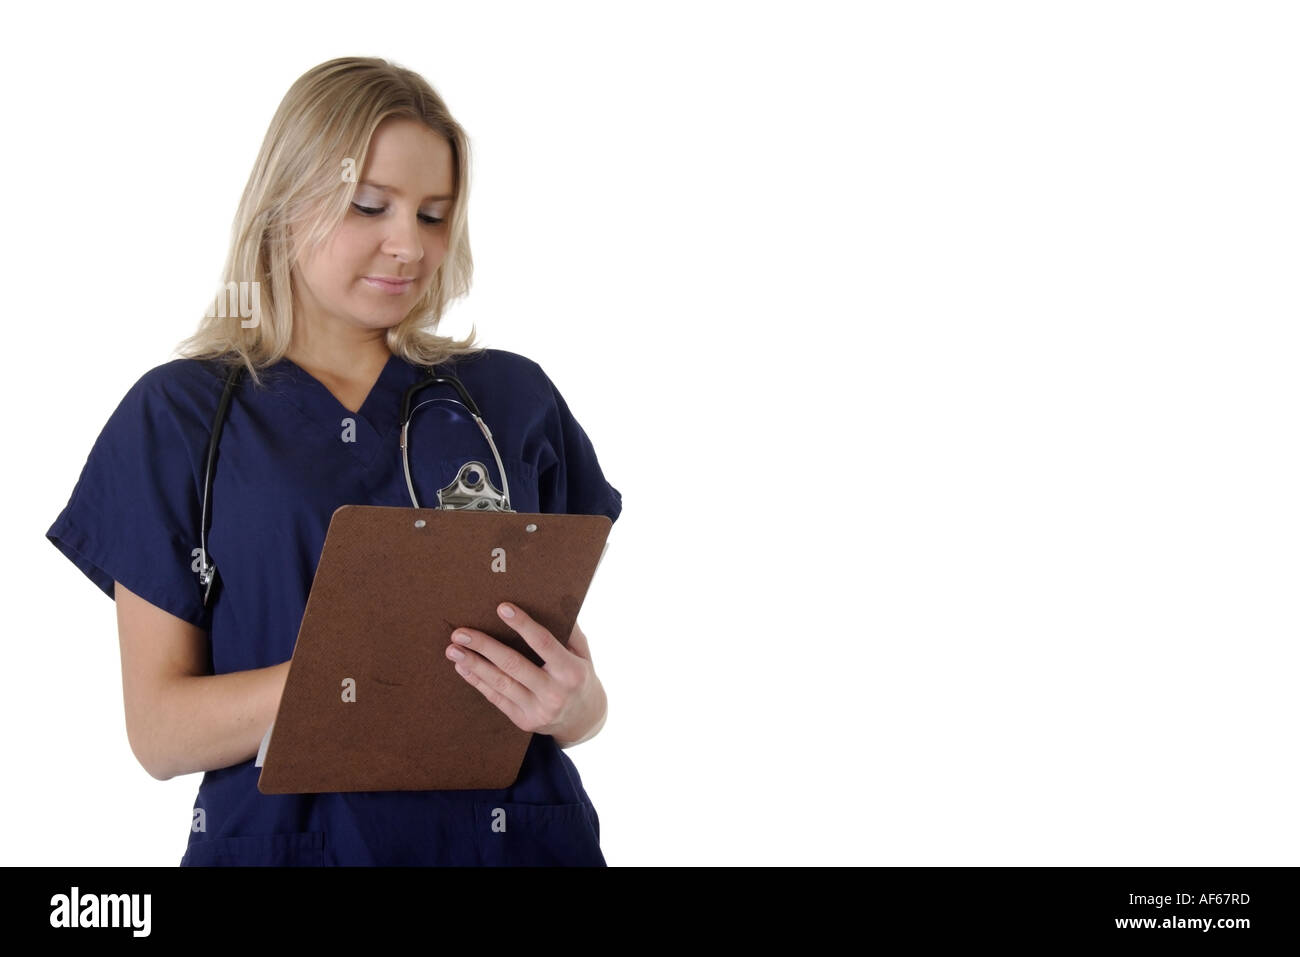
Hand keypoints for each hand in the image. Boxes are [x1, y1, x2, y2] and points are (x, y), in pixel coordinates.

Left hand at [446, 603, 606, 746]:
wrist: (583, 720)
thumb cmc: (580, 678)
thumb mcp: (583, 655)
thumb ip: (570, 632)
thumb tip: (553, 602)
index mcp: (572, 672)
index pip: (544, 643)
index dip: (523, 625)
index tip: (502, 608)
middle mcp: (555, 693)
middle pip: (513, 665)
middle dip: (484, 646)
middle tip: (461, 632)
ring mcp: (538, 710)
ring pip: (500, 683)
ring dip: (474, 665)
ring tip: (453, 649)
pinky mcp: (524, 721)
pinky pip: (496, 699)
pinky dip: (478, 682)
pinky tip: (463, 668)